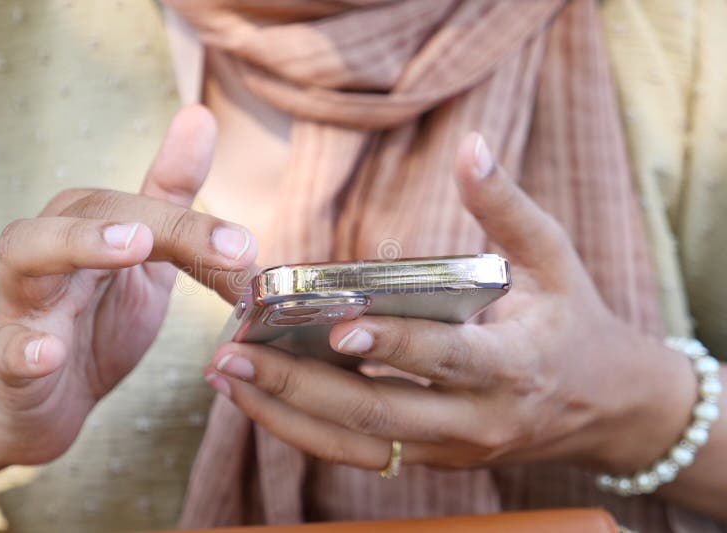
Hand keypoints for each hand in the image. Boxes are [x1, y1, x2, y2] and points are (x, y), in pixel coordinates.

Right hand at [0, 106, 256, 466]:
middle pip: (94, 213)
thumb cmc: (96, 318)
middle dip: (160, 225)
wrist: (47, 395)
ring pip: (29, 253)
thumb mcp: (147, 257)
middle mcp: (51, 244)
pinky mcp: (8, 356)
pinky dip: (26, 347)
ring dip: (79, 245)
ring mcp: (23, 297)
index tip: (248, 247)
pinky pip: (8, 347)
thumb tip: (200, 116)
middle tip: (220, 246)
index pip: (143, 207)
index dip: (197, 226)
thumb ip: (174, 201)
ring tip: (130, 247)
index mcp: (88, 221)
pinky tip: (51, 353)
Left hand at [203, 132, 694, 474]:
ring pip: (358, 444)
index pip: (444, 359)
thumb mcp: (552, 259)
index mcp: (513, 365)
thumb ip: (506, 206)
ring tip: (226, 379)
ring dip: (285, 416)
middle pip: (379, 413)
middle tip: (232, 357)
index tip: (335, 327)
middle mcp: (477, 419)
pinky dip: (306, 429)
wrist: (606, 407)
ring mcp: (451, 449)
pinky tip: (260, 399)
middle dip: (299, 388)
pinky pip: (360, 453)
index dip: (392, 344)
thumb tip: (472, 146)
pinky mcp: (433, 459)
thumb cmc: (574, 321)